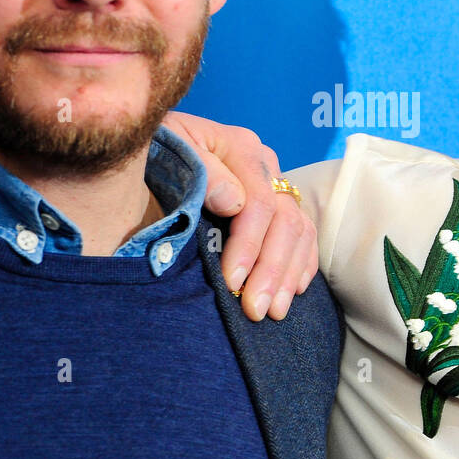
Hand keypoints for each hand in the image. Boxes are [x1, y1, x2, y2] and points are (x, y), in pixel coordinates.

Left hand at [163, 110, 317, 321]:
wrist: (154, 150)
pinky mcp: (278, 203)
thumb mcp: (169, 150)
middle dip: (271, 269)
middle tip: (256, 309)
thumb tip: (232, 203)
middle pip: (285, 220)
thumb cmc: (157, 154)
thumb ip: (201, 172)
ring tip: (274, 311)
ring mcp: (275, 183)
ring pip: (299, 231)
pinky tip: (293, 291)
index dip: (248, 245)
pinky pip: (304, 234)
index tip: (232, 281)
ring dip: (289, 274)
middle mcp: (266, 165)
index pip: (258, 202)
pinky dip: (302, 263)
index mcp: (241, 148)